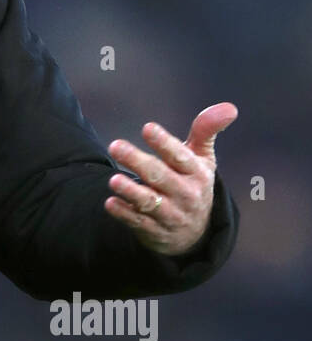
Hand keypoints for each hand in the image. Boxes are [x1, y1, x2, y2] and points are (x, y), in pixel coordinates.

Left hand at [105, 102, 237, 255]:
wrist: (195, 232)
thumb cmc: (193, 183)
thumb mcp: (202, 159)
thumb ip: (206, 131)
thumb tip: (229, 107)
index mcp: (197, 173)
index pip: (180, 156)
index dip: (164, 143)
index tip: (147, 128)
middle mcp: (186, 194)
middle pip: (160, 176)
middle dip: (137, 161)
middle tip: (115, 145)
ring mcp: (171, 215)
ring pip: (149, 202)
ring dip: (131, 191)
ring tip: (112, 180)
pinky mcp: (155, 231)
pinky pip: (138, 223)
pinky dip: (124, 214)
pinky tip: (110, 203)